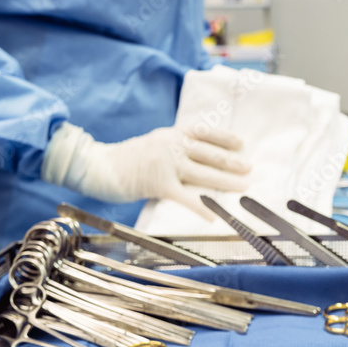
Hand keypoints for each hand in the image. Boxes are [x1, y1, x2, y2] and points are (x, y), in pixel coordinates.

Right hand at [42, 122, 250, 218]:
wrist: (98, 165)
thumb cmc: (125, 159)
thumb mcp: (151, 144)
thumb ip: (172, 148)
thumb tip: (194, 157)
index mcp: (170, 134)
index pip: (203, 132)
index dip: (224, 137)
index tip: (241, 143)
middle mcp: (171, 145)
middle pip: (207, 153)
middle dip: (231, 161)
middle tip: (250, 168)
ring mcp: (165, 163)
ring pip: (202, 172)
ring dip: (224, 181)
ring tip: (242, 187)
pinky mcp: (158, 183)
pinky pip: (184, 196)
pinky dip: (200, 206)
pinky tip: (213, 214)